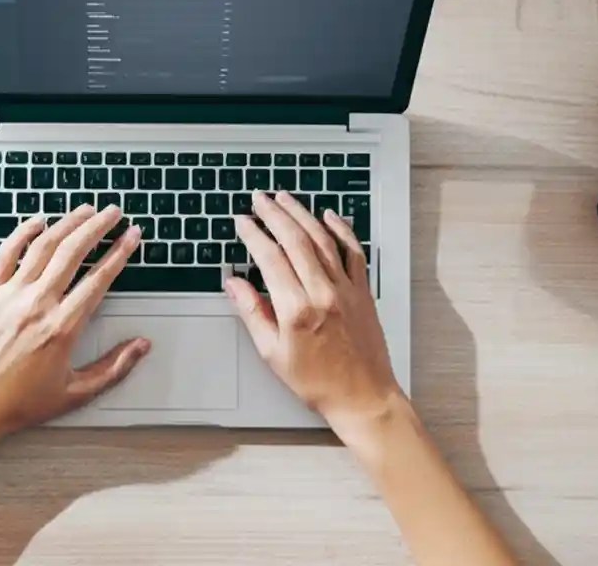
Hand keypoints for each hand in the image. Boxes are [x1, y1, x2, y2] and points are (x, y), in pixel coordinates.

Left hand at [0, 205, 149, 452]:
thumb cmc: (21, 402)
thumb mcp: (76, 393)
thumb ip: (114, 368)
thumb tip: (141, 346)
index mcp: (62, 328)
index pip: (99, 279)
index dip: (119, 253)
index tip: (131, 236)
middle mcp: (36, 306)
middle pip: (73, 252)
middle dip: (97, 226)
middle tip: (113, 213)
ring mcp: (9, 297)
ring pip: (43, 247)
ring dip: (67, 223)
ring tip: (84, 210)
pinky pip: (6, 255)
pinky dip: (22, 233)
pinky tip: (37, 222)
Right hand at [226, 191, 403, 436]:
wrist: (362, 397)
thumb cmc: (317, 383)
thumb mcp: (272, 353)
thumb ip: (253, 313)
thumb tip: (234, 284)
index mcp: (296, 309)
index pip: (269, 257)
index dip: (253, 234)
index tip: (242, 222)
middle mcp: (323, 293)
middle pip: (295, 239)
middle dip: (274, 214)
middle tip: (260, 199)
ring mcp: (346, 289)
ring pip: (322, 239)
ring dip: (302, 214)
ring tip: (286, 199)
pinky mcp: (363, 291)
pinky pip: (353, 252)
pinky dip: (342, 230)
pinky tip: (330, 216)